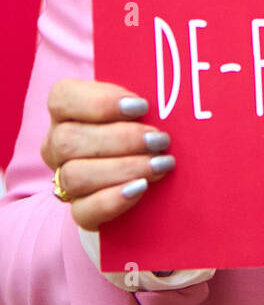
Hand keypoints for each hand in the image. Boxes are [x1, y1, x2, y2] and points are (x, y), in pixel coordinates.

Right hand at [40, 79, 174, 230]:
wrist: (148, 186)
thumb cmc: (145, 130)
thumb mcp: (141, 110)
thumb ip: (142, 99)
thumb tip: (165, 92)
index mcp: (66, 112)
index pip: (62, 98)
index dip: (99, 101)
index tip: (141, 106)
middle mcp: (57, 146)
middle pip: (68, 140)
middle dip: (121, 139)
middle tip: (160, 139)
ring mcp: (65, 182)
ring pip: (74, 176)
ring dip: (123, 168)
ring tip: (160, 164)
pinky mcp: (81, 212)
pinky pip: (83, 211)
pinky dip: (113, 199)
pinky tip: (141, 188)